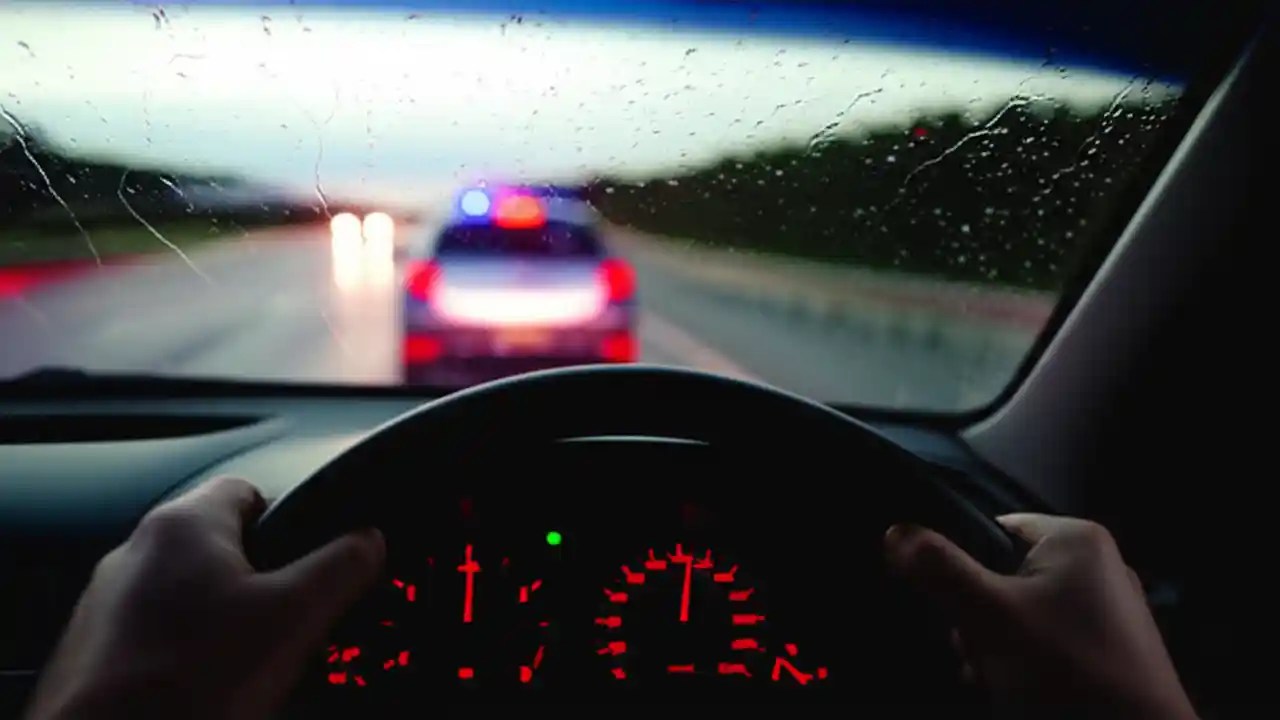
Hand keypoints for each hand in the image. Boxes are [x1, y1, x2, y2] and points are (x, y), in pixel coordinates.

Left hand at [23, 476, 384, 719]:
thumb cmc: (186, 684)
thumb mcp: (295, 618)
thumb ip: (342, 568)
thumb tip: (368, 542)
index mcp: (183, 526)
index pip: (251, 490)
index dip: (292, 521)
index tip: (312, 560)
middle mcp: (135, 554)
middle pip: (223, 550)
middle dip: (262, 587)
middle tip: (290, 626)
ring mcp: (107, 606)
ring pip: (190, 598)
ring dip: (224, 625)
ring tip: (250, 667)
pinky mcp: (95, 654)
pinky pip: (159, 639)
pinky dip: (188, 658)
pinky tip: (208, 690)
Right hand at [884, 514, 1196, 719]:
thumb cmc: (1067, 672)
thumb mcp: (989, 617)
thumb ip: (938, 570)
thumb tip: (895, 531)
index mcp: (1077, 540)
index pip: (992, 530)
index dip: (962, 566)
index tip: (955, 608)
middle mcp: (1099, 566)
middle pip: (1003, 576)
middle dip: (978, 619)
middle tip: (978, 653)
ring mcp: (1109, 612)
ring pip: (1022, 615)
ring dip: (996, 647)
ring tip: (999, 677)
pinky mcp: (1112, 652)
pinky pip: (1049, 642)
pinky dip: (1027, 664)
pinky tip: (1018, 690)